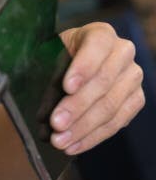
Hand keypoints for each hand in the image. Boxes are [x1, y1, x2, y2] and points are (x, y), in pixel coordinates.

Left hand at [51, 22, 144, 154]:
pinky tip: (73, 146)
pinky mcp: (135, 100)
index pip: (96, 46)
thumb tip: (43, 112)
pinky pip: (117, 123)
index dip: (83, 67)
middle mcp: (123, 52)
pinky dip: (92, 137)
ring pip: (110, 107)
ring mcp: (133, 77)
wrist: (74, 63)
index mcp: (100, 34)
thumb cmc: (58, 57)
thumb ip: (49, 75)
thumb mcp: (50, 55)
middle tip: (55, 124)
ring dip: (82, 128)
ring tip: (59, 141)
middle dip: (77, 106)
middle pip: (103, 82)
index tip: (66, 87)